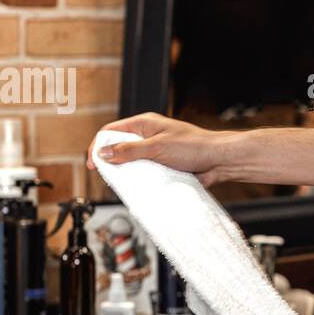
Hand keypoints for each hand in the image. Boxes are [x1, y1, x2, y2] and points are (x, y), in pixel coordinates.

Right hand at [87, 112, 231, 187]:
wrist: (220, 160)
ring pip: (133, 164)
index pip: (112, 131)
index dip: (99, 146)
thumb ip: (130, 151)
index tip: (93, 163)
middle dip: (112, 162)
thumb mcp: (157, 147)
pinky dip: (141, 182)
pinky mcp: (165, 167)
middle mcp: (149, 137)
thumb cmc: (195, 146)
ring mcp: (157, 153)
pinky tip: (140, 189)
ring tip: (124, 184)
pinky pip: (147, 174)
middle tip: (108, 177)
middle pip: (120, 149)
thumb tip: (104, 153)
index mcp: (144, 124)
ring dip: (127, 174)